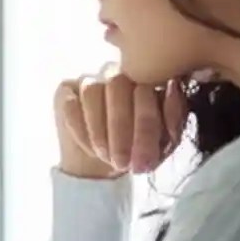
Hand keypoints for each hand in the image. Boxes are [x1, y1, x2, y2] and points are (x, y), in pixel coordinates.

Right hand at [53, 63, 189, 178]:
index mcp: (148, 79)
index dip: (146, 126)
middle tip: (123, 162)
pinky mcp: (65, 90)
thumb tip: (172, 89)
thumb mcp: (162, 145)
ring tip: (106, 156)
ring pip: (92, 91)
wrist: (102, 168)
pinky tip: (91, 149)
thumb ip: (173, 120)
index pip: (148, 89)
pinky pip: (70, 104)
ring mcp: (90, 79)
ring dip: (99, 130)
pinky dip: (80, 130)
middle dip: (122, 130)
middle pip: (119, 86)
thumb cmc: (137, 152)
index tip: (144, 161)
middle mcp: (119, 72)